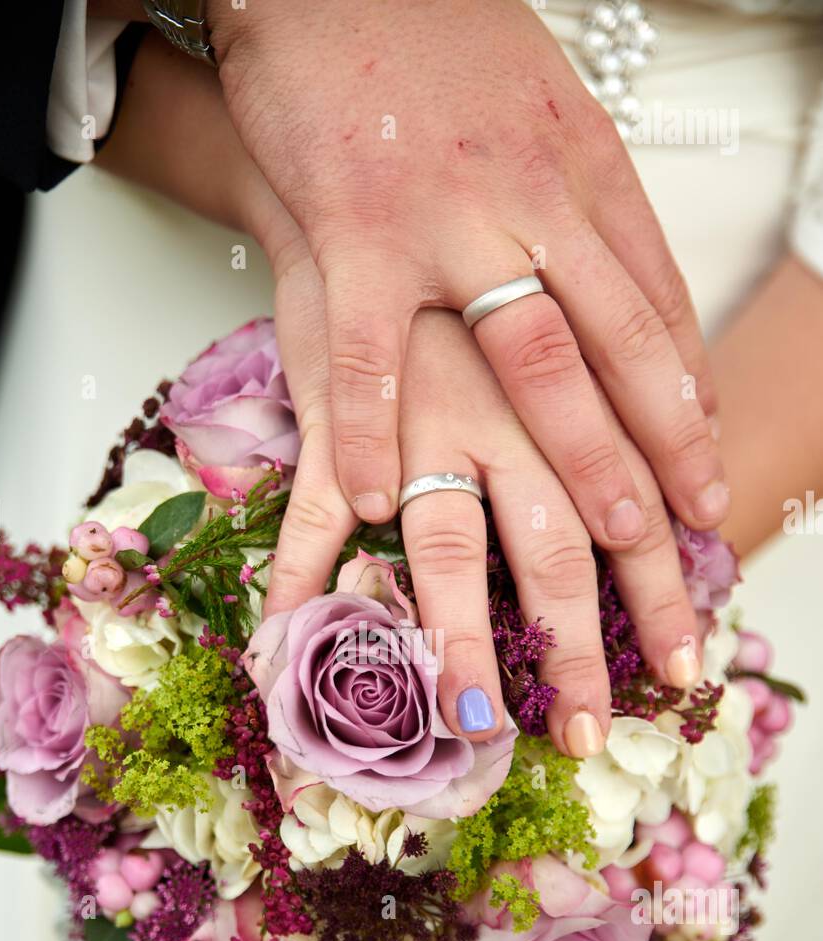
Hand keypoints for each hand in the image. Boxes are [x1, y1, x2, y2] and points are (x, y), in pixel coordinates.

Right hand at [209, 0, 726, 547]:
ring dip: (582, 456)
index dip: (687, 388)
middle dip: (665, 443)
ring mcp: (447, 219)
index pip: (655, 297)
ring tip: (614, 539)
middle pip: (620, 340)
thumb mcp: (539, 110)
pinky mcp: (353, 234)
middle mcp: (533, 197)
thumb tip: (617, 281)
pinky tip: (377, 502)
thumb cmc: (430, 47)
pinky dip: (371, 435)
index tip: (707, 456)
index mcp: (582, 166)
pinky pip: (368, 356)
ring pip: (532, 355)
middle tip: (690, 524)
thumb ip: (578, 199)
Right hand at [263, 223, 699, 755]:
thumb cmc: (482, 260)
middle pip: (553, 549)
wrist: (381, 161)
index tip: (680, 666)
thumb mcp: (567, 312)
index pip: (633, 512)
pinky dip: (301, 572)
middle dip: (574, 648)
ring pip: (447, 542)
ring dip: (456, 636)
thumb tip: (695, 448)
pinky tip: (289, 641)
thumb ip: (619, 394)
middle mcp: (503, 415)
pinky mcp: (336, 414)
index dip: (661, 594)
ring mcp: (414, 419)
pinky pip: (314, 506)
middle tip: (586, 733)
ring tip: (468, 718)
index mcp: (567, 397)